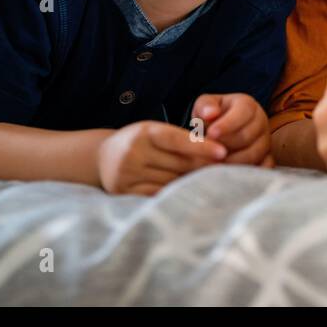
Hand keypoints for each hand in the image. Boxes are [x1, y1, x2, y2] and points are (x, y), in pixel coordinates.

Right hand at [97, 120, 226, 195]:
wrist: (102, 157)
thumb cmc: (139, 142)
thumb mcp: (155, 131)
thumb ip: (180, 139)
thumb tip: (216, 154)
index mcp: (144, 132)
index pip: (176, 139)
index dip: (201, 146)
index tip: (223, 152)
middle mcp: (133, 152)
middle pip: (177, 163)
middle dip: (202, 166)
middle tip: (225, 169)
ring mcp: (127, 174)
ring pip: (170, 180)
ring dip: (190, 181)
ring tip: (208, 181)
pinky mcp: (124, 191)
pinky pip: (157, 194)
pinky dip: (173, 193)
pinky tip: (186, 192)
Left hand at [194, 93, 273, 167]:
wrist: (223, 129)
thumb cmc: (213, 117)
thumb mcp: (206, 105)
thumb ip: (205, 106)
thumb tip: (209, 113)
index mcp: (248, 105)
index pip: (242, 113)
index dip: (227, 125)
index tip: (210, 134)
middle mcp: (261, 122)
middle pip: (247, 136)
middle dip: (225, 146)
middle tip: (208, 153)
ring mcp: (266, 142)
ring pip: (254, 154)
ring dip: (232, 162)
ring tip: (213, 164)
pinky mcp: (268, 158)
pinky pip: (264, 167)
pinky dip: (248, 173)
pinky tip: (229, 175)